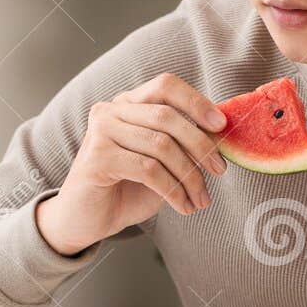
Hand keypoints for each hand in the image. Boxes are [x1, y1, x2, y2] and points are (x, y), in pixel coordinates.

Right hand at [35, 73, 227, 255]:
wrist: (86, 220)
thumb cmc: (125, 190)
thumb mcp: (160, 162)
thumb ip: (182, 143)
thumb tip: (220, 134)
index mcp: (128, 104)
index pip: (165, 86)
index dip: (196, 101)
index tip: (221, 125)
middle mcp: (111, 111)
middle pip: (167, 117)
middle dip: (200, 145)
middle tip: (219, 171)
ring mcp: (101, 132)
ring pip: (161, 146)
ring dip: (189, 176)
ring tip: (200, 200)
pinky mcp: (97, 158)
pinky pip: (148, 170)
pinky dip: (173, 191)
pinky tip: (182, 206)